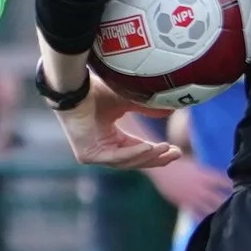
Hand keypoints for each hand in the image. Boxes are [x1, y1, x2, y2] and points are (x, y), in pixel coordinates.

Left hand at [55, 75, 181, 170]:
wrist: (75, 88)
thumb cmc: (95, 91)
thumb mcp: (127, 102)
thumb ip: (146, 108)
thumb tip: (172, 110)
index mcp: (109, 138)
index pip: (135, 151)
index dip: (155, 153)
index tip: (175, 150)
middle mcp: (101, 149)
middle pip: (134, 160)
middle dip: (156, 159)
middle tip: (176, 155)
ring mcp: (93, 154)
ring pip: (126, 162)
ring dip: (148, 157)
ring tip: (166, 150)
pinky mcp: (87, 156)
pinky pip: (115, 158)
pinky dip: (133, 153)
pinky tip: (149, 148)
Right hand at [147, 158, 232, 216]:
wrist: (162, 171)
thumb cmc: (181, 166)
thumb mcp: (198, 166)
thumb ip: (210, 173)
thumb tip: (225, 176)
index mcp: (206, 176)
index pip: (224, 182)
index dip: (233, 188)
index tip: (244, 191)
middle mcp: (201, 187)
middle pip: (220, 198)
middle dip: (229, 203)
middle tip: (239, 209)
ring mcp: (193, 196)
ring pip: (210, 208)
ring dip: (219, 212)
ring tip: (228, 219)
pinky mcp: (185, 203)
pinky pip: (196, 214)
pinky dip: (204, 218)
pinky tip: (211, 223)